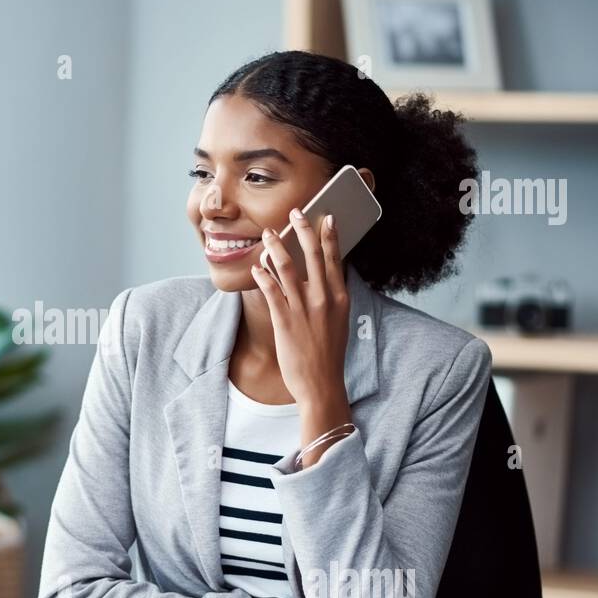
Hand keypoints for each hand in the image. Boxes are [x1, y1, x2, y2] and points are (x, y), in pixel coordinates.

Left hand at [249, 208, 349, 407]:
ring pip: (288, 268)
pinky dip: (263, 275)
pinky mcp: (284, 321)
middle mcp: (323, 300)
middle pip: (313, 256)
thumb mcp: (338, 321)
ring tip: (268, 233)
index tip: (326, 217)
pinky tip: (256, 266)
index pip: (335, 259)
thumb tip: (325, 277)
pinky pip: (271, 291)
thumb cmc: (328, 354)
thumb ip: (332, 298)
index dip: (329, 236)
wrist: (321, 384)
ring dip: (277, 247)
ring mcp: (303, 310)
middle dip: (303, 230)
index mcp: (340, 298)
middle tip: (295, 212)